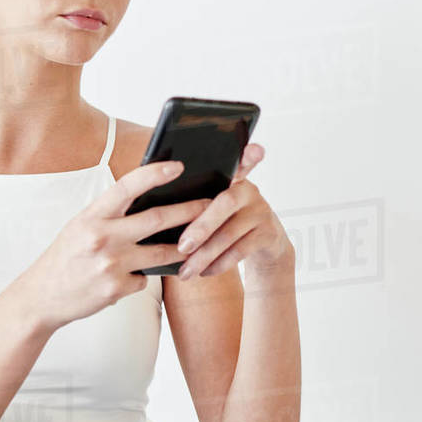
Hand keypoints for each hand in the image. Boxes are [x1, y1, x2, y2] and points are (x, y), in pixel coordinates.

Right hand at [19, 160, 211, 330]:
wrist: (41, 297)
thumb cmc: (66, 257)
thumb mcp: (81, 226)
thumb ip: (111, 215)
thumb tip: (151, 202)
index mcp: (92, 216)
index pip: (127, 187)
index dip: (154, 174)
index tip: (177, 166)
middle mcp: (101, 237)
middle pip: (156, 219)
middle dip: (189, 211)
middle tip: (211, 205)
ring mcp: (110, 264)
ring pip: (162, 253)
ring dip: (183, 249)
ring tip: (198, 242)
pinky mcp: (116, 288)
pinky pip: (145, 278)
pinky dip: (145, 275)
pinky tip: (132, 276)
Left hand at [173, 143, 292, 279]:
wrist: (264, 243)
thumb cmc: (224, 221)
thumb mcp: (214, 205)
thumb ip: (194, 199)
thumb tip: (152, 209)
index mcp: (231, 177)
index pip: (232, 161)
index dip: (241, 155)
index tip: (240, 150)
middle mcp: (249, 190)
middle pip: (224, 203)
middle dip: (201, 227)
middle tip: (181, 247)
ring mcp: (261, 212)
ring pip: (230, 234)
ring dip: (205, 255)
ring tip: (185, 271)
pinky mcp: (268, 234)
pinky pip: (240, 251)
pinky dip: (219, 264)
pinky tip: (204, 272)